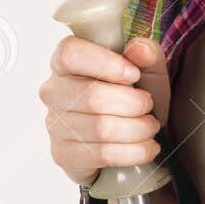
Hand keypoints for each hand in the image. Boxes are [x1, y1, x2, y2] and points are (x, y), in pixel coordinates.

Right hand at [39, 35, 170, 186]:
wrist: (130, 139)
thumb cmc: (133, 99)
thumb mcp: (148, 71)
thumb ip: (147, 54)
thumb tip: (140, 49)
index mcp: (66, 62)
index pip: (71, 54)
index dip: (105, 63)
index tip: (133, 74)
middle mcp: (54, 91)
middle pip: (92, 96)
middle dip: (133, 103)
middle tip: (148, 106)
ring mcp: (55, 125)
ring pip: (101, 128)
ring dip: (138, 129)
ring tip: (150, 127)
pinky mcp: (63, 154)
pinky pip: (102, 154)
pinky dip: (134, 152)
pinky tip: (146, 147)